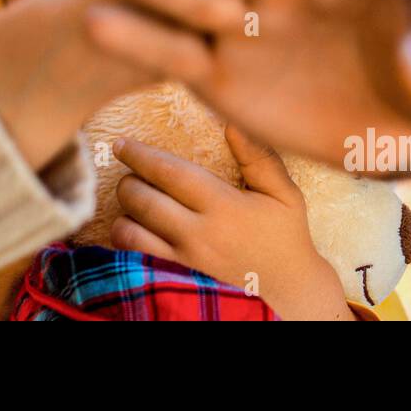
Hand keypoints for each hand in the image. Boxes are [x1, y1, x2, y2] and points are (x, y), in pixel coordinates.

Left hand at [109, 126, 352, 319]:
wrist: (289, 291)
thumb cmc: (285, 235)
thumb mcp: (283, 193)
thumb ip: (258, 156)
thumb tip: (231, 120)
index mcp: (224, 206)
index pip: (169, 172)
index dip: (140, 155)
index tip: (122, 143)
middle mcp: (199, 234)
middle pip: (142, 199)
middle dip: (129, 180)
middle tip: (131, 172)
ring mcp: (184, 260)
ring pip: (130, 230)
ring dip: (125, 210)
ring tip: (134, 199)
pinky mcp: (175, 278)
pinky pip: (133, 256)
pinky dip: (125, 238)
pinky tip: (134, 226)